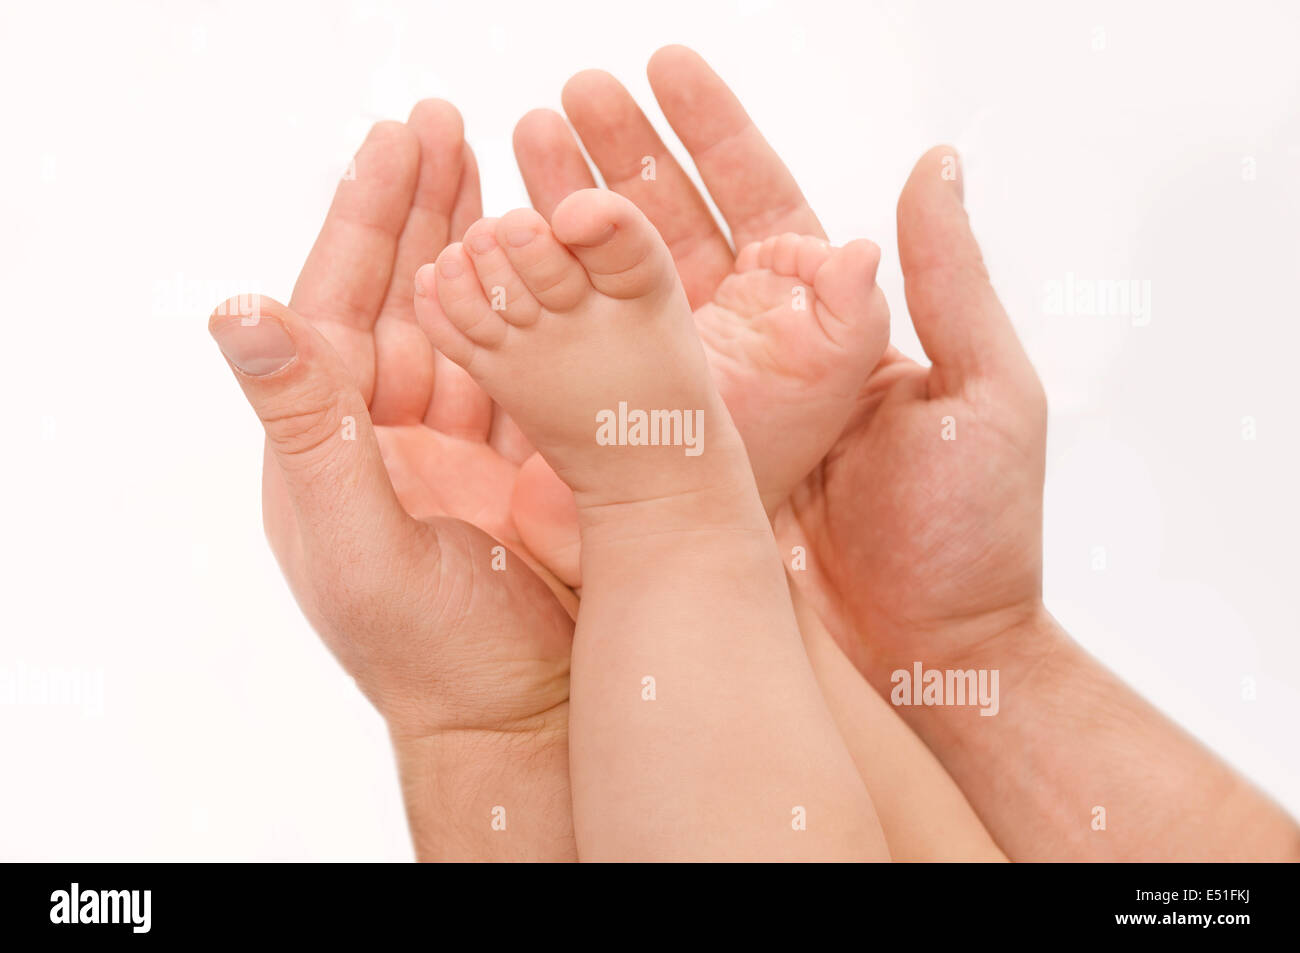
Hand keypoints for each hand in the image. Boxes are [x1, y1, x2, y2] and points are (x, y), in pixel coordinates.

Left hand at [209, 103, 574, 858]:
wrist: (516, 715)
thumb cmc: (428, 651)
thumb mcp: (356, 538)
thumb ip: (303, 423)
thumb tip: (234, 310)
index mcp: (328, 445)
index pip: (336, 306)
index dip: (363, 220)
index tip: (395, 140)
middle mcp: (383, 432)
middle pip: (395, 294)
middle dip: (417, 208)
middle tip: (444, 123)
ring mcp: (452, 441)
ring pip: (456, 317)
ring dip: (469, 240)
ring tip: (489, 160)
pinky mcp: (514, 457)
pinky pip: (512, 362)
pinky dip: (523, 304)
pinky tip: (536, 253)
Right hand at [514, 47, 1042, 673]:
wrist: (926, 652)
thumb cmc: (969, 533)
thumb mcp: (982, 392)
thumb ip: (949, 279)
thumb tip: (934, 162)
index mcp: (826, 318)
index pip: (757, 200)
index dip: (708, 134)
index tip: (661, 68)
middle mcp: (756, 349)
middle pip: (674, 232)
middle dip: (621, 159)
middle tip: (567, 97)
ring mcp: (705, 404)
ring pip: (625, 295)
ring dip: (574, 222)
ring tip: (521, 155)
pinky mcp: (671, 463)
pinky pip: (604, 378)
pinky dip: (556, 322)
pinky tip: (509, 270)